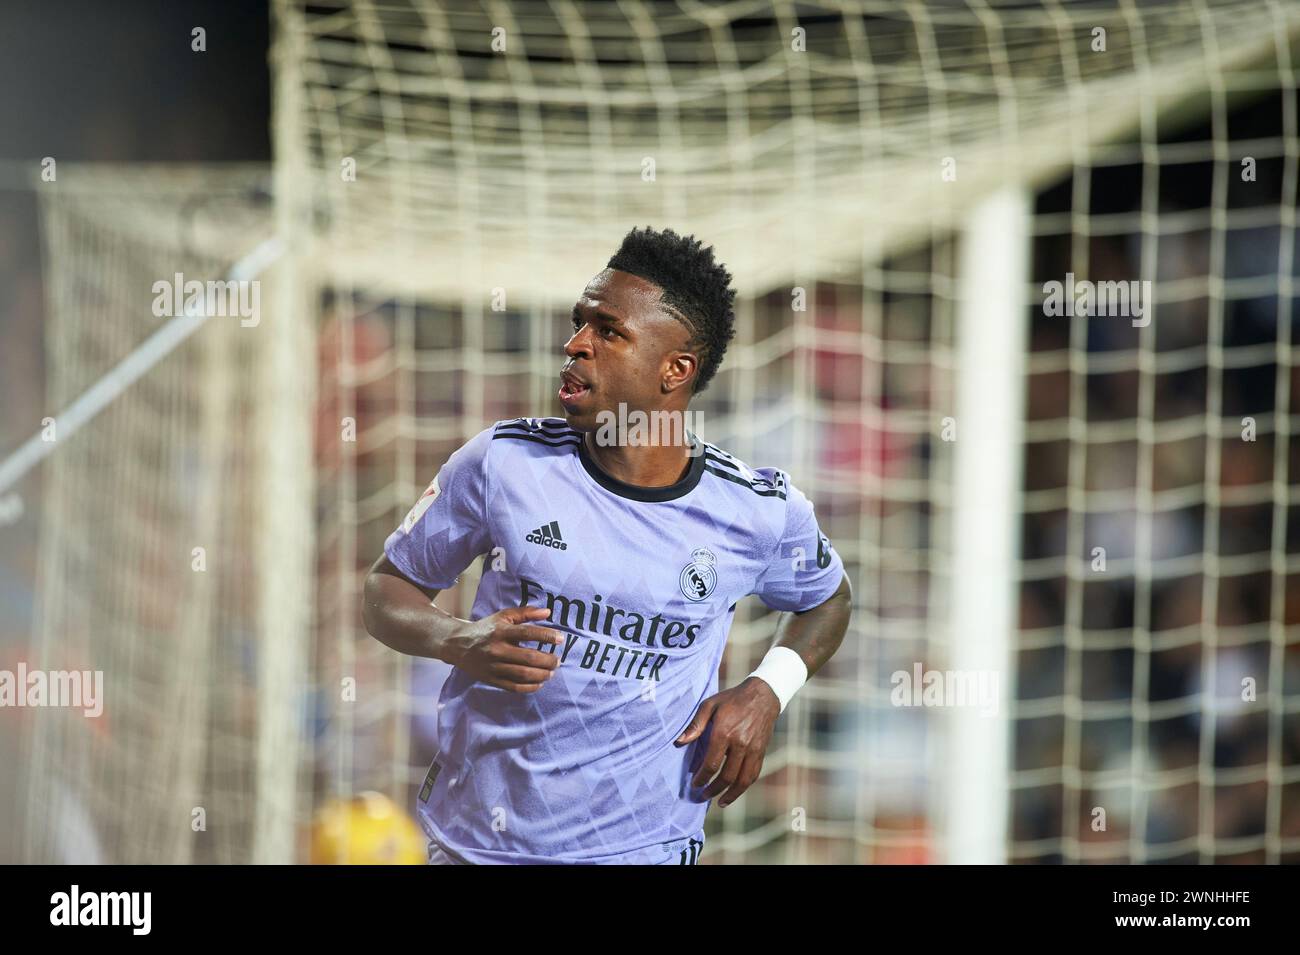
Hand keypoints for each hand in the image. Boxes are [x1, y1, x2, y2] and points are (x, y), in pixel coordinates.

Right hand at [439, 606, 563, 692]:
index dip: (546, 636)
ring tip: (551, 672)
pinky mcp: (491, 679)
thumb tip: (548, 612)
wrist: (458, 645)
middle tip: (557, 660)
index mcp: (501, 631)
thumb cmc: (486, 629)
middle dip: (548, 660)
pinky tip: (539, 683)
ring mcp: (493, 666)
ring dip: (542, 675)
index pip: (527, 633)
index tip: (561, 639)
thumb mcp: (503, 616)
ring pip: (523, 674)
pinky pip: (513, 687)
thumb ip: (526, 613)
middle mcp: (497, 649)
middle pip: (528, 657)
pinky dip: (529, 687)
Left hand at [674, 677, 779, 806]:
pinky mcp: (761, 752)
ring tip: (719, 802)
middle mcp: (740, 743)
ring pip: (742, 780)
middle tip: (702, 795)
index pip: (711, 763)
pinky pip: (753, 775)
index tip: (694, 784)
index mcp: (724, 732)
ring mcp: (753, 749)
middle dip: (712, 789)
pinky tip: (734, 793)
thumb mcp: (709, 705)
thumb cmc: (732, 699)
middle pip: (726, 776)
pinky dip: (743, 787)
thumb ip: (695, 725)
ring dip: (729, 794)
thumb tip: (679, 742)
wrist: (762, 696)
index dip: (701, 777)